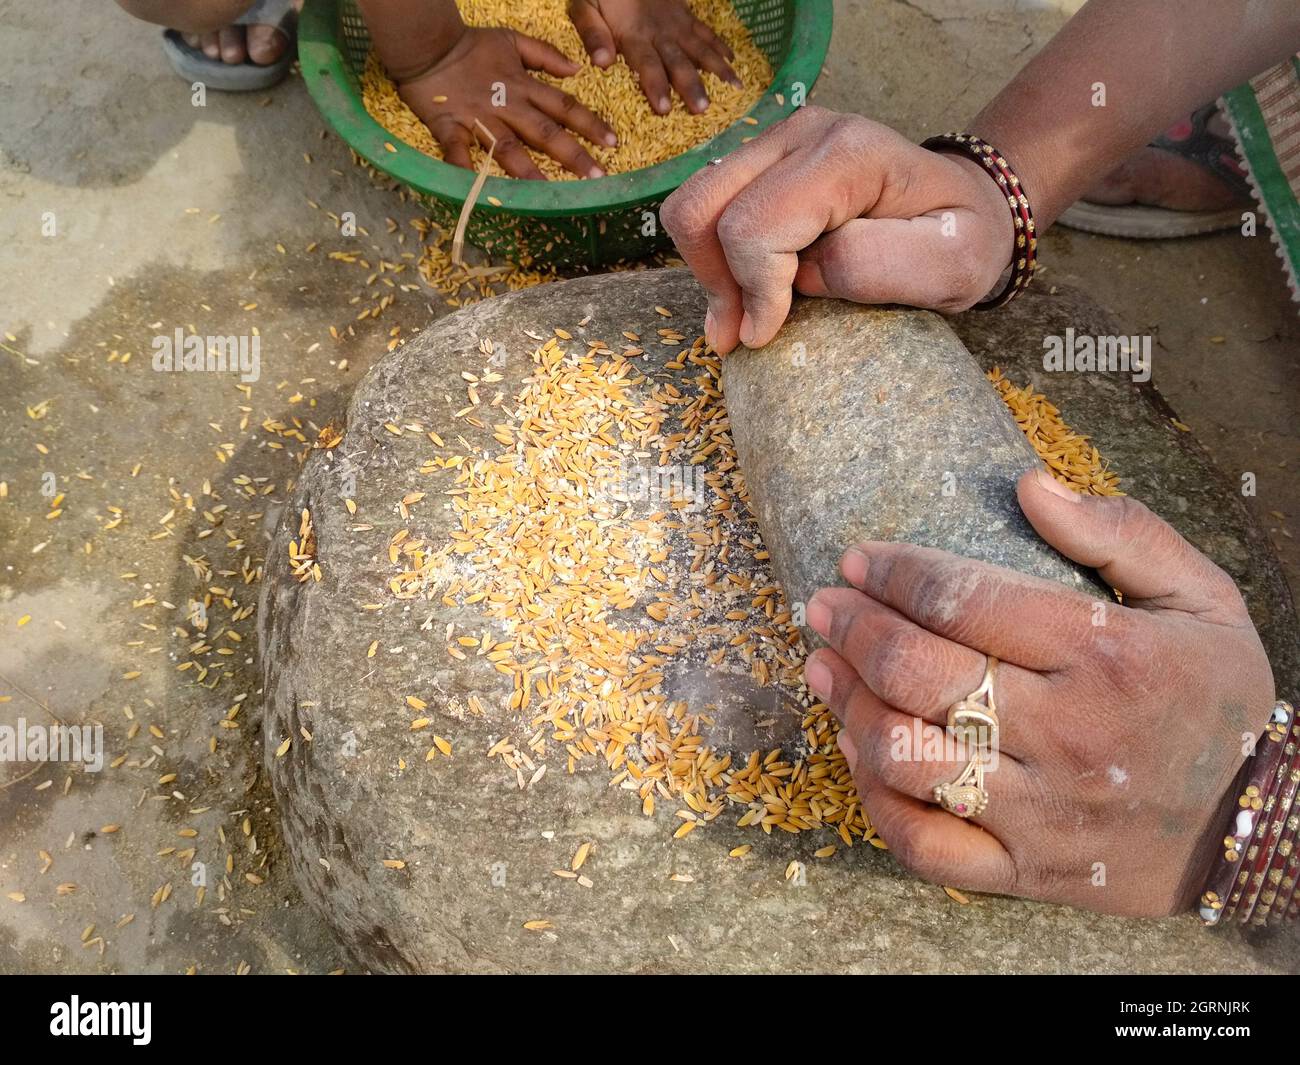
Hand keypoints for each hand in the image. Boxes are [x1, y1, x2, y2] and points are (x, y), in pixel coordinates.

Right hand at [396, 26, 616, 178]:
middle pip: (545, 132)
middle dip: (572, 155)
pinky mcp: (450, 128)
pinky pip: (457, 152)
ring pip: (508, 147)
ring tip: (548, 193)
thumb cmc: (470, 45)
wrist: (426, 43)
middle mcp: (507, 106)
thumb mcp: (512, 40)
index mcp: (523, 86)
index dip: (590, 124)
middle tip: (596, 177)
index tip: (612, 143)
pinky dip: (464, 171)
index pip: (564, 107)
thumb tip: (576, 70)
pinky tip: (474, 190)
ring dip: (528, 171)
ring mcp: (479, 119)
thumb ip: (545, 55)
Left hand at [568, 0, 740, 114]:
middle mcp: (659, 32)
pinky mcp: (685, 15)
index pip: (647, 64)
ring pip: (700, 48)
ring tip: (734, 88)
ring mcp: (676, 23)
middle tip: (702, 109)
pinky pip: (706, 31)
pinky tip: (733, 61)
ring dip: (717, 68)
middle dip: (690, 86)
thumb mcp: (583, 6)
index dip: (656, 85)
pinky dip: (720, 46)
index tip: (665, 108)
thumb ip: (591, 32)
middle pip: (678, 62)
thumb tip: (602, 62)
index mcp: (633, 35)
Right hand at [660, 106, 1014, 352]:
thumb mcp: (948, 268)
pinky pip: (707, 206)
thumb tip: (800, 276)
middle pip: (702, 207)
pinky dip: (714, 256)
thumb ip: (874, 268)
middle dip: (716, 280)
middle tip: (742, 332)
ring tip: (743, 315)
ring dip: (708, 270)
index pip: (755, 225)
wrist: (968, 203)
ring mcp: (778, 138)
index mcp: (847, 154)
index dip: (753, 291)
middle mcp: (802, 131)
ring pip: (692, 205)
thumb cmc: (960, 240)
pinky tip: (747, 289)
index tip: (766, 335)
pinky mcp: (765, 156)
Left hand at [802, 469, 1274, 917]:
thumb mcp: (1203, 599)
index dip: (895, 572)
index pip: (964, 599)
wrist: (1255, 828)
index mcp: (1105, 655)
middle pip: (919, 671)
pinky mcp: (1025, 870)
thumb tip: (1029, 485)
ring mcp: (1040, 810)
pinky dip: (875, 799)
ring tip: (821, 668)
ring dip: (847, 705)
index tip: (858, 560)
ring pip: (906, 756)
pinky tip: (855, 751)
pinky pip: (925, 843)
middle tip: (822, 606)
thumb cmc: (1218, 700)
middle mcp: (1066, 734)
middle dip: (853, 628)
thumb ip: (1122, 533)